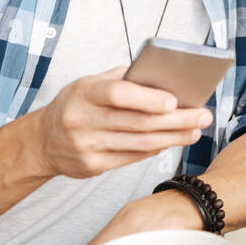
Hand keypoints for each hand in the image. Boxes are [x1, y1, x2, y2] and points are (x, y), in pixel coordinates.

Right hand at [29, 65, 213, 179]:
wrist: (42, 140)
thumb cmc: (76, 104)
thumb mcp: (91, 83)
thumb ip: (124, 79)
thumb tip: (165, 78)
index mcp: (84, 92)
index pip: (118, 94)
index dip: (147, 99)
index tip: (174, 100)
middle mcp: (82, 120)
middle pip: (138, 123)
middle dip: (177, 120)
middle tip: (203, 116)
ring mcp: (86, 146)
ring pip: (140, 144)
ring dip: (173, 138)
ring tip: (195, 131)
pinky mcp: (92, 166)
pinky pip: (132, 158)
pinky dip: (156, 149)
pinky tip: (172, 141)